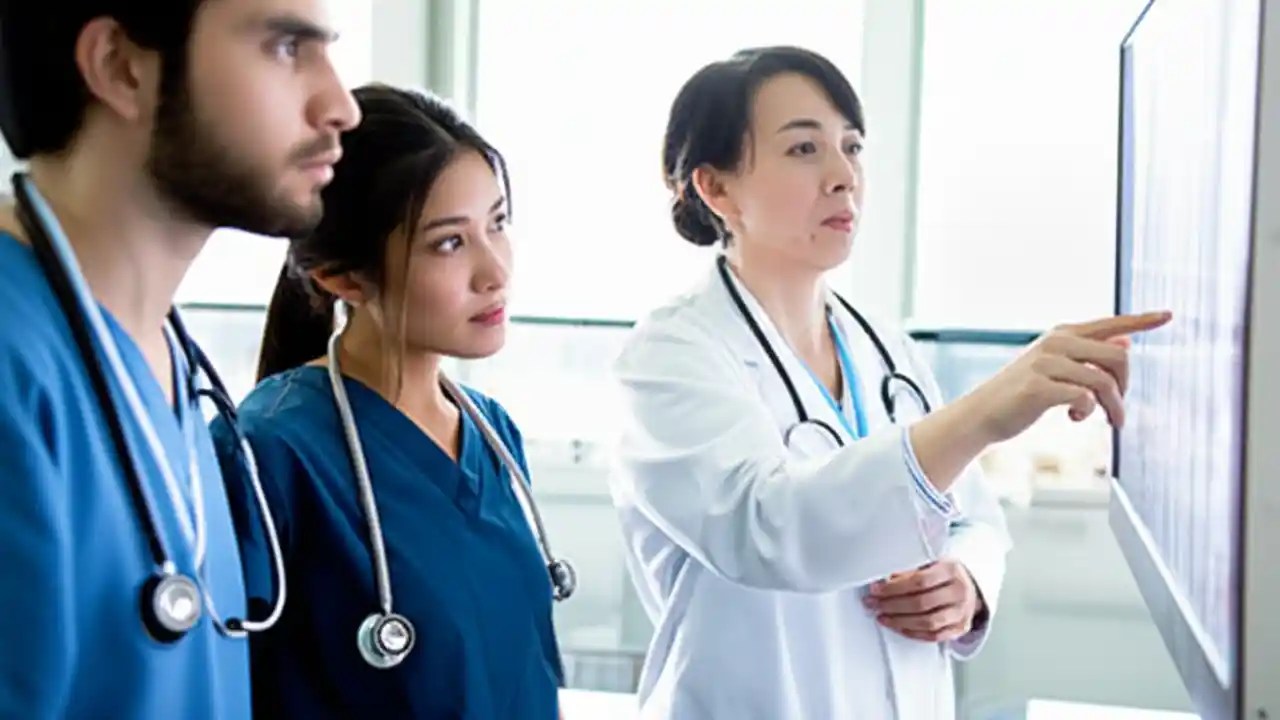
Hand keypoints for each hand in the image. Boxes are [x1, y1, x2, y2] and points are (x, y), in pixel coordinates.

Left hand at [864, 560, 982, 642]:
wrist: (970, 585)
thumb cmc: (945, 573)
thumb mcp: (930, 562)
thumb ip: (910, 569)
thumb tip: (884, 580)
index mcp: (951, 570)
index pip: (919, 581)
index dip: (894, 587)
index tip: (876, 589)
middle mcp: (960, 592)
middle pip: (921, 603)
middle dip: (892, 605)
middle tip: (873, 604)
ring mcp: (962, 612)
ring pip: (928, 622)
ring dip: (899, 621)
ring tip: (882, 617)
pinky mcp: (960, 628)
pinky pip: (934, 636)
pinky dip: (913, 633)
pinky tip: (898, 626)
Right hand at [970, 311, 1171, 443]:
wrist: (982, 413)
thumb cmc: (1022, 392)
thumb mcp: (1057, 368)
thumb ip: (1090, 354)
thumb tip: (1126, 341)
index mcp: (1063, 334)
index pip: (1111, 323)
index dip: (1141, 320)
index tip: (1169, 315)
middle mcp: (1056, 342)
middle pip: (1118, 356)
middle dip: (1126, 387)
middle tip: (1118, 410)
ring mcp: (1046, 363)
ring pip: (1104, 382)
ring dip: (1113, 407)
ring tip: (1107, 421)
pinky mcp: (1038, 387)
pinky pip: (1084, 398)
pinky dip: (1087, 412)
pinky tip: (1073, 417)